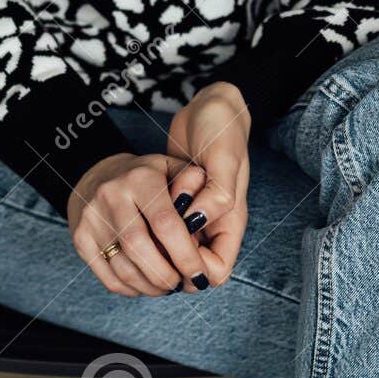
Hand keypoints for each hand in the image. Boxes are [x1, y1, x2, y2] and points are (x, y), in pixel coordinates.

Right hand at [67, 151, 210, 296]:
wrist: (98, 175)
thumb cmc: (146, 176)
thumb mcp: (172, 168)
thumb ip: (195, 186)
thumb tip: (207, 216)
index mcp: (140, 178)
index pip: (165, 223)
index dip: (185, 255)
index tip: (200, 275)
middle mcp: (112, 196)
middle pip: (141, 249)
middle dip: (167, 275)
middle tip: (183, 284)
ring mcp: (92, 219)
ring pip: (124, 268)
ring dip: (151, 287)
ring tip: (168, 286)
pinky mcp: (80, 238)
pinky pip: (109, 277)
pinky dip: (132, 289)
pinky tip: (146, 285)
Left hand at [166, 82, 250, 289]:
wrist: (207, 106)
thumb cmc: (221, 127)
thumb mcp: (224, 157)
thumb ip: (217, 193)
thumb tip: (196, 224)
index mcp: (230, 221)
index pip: (216, 272)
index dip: (195, 270)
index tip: (176, 244)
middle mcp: (211, 224)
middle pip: (190, 267)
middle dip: (171, 253)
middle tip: (160, 224)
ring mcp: (192, 215)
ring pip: (171, 251)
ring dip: (159, 235)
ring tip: (156, 204)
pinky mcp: (173, 205)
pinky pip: (160, 230)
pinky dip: (151, 221)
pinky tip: (148, 197)